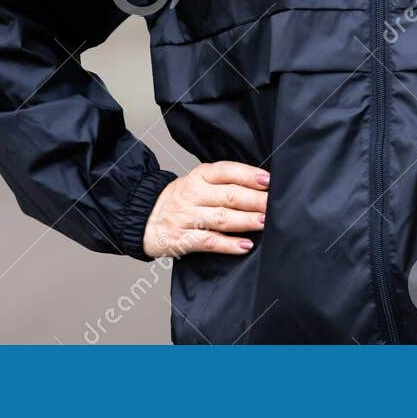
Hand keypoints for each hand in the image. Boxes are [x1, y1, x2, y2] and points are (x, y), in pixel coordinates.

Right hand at [143, 160, 268, 257]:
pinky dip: (228, 245)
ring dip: (246, 221)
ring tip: (265, 222)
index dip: (248, 175)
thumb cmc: (179, 200)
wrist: (142, 217)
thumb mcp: (197, 183)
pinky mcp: (181, 239)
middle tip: (274, 205)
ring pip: (221, 218)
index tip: (269, 180)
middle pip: (229, 196)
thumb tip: (262, 187)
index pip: (226, 171)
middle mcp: (193, 194)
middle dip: (255, 200)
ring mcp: (186, 217)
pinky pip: (208, 241)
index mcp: (199, 176)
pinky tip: (245, 246)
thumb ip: (224, 183)